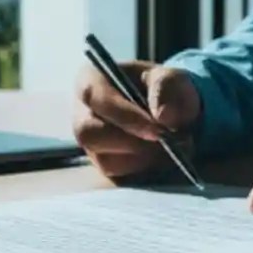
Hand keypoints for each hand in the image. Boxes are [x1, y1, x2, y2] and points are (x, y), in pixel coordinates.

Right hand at [73, 61, 201, 180]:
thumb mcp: (171, 77)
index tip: (157, 130)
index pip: (98, 100)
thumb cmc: (163, 87)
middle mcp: (82, 113)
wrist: (167, 107)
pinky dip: (142, 169)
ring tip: (169, 148)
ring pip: (105, 160)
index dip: (127, 117)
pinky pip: (116, 176)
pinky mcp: (101, 163)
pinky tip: (161, 157)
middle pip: (90, 135)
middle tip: (167, 143)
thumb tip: (165, 117)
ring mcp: (89, 142)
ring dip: (141, 159)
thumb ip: (168, 86)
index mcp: (91, 80)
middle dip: (132, 143)